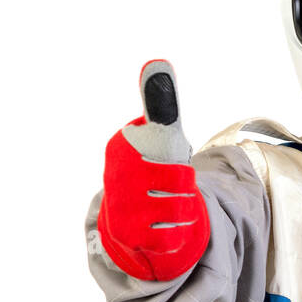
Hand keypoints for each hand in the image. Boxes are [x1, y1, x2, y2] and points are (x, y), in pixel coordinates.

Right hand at [96, 60, 209, 280]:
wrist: (129, 220)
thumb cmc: (151, 168)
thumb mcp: (160, 133)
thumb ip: (162, 102)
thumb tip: (157, 62)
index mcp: (122, 147)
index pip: (173, 156)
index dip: (180, 165)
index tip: (168, 167)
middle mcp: (116, 177)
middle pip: (181, 182)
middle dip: (184, 187)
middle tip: (170, 188)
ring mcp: (121, 209)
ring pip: (180, 210)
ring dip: (182, 210)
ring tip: (166, 207)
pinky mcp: (129, 238)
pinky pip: (173, 237)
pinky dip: (176, 234)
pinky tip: (162, 228)